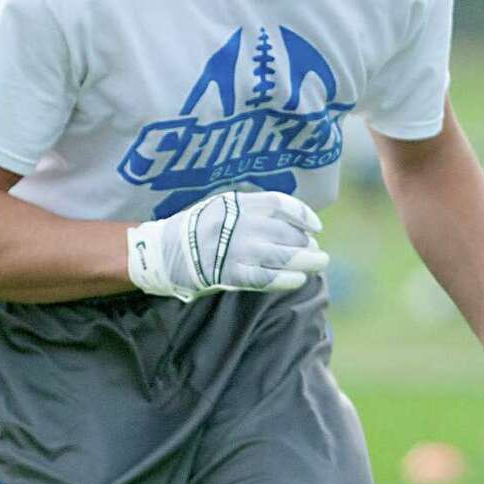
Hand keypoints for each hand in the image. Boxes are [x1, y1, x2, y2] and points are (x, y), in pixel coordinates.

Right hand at [127, 189, 327, 302]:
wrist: (165, 250)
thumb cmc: (198, 228)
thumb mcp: (223, 206)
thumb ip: (252, 211)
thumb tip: (290, 223)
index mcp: (237, 203)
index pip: (279, 204)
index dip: (302, 214)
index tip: (316, 226)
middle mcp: (239, 224)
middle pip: (285, 232)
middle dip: (306, 242)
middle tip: (316, 250)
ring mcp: (235, 250)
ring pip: (281, 256)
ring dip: (305, 260)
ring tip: (319, 263)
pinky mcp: (229, 273)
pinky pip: (266, 278)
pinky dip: (286, 279)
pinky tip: (299, 280)